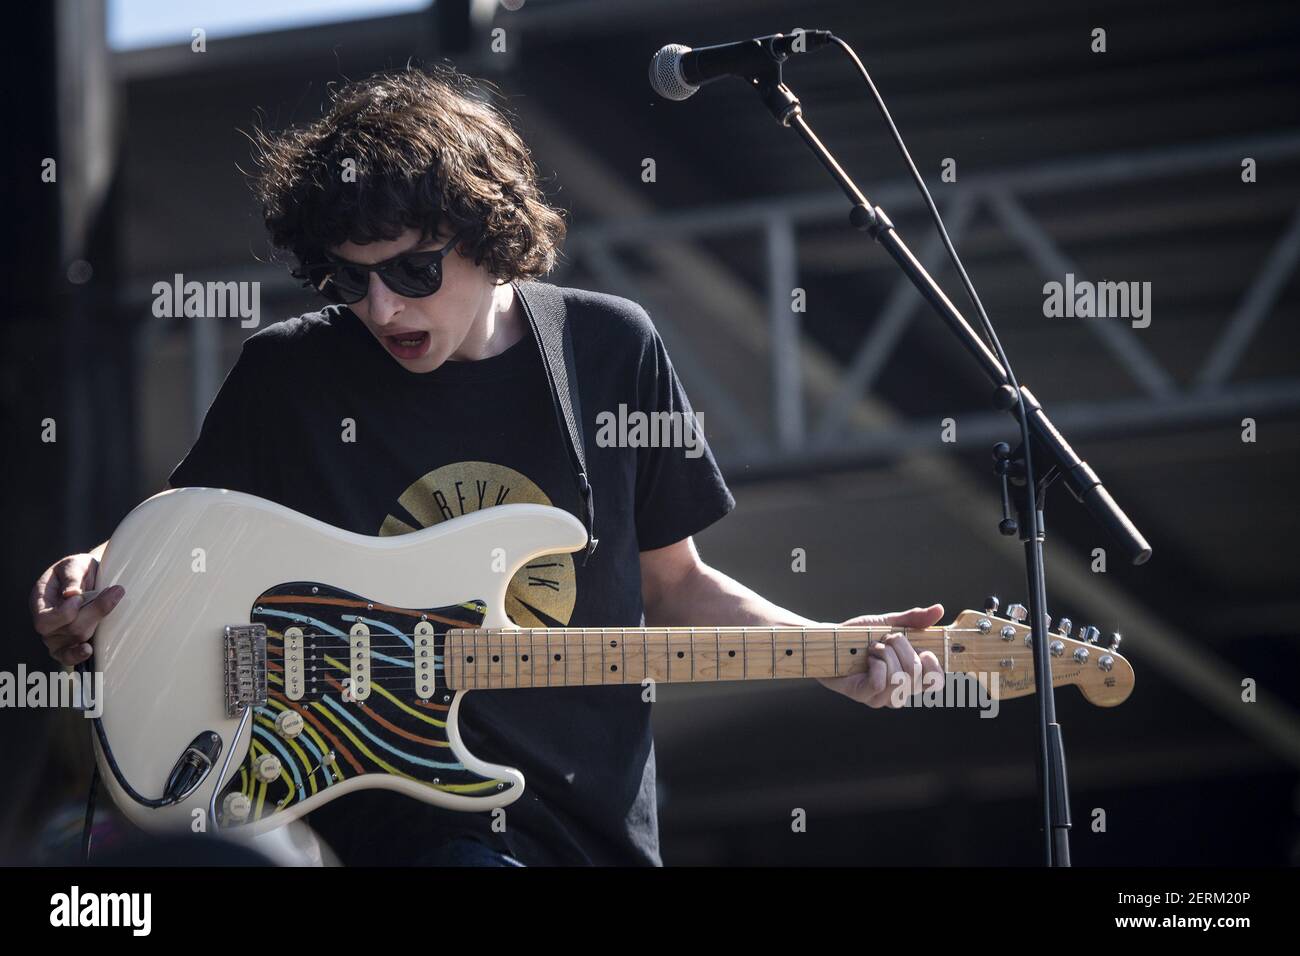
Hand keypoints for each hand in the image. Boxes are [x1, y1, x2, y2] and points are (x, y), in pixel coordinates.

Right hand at [31, 554, 124, 666]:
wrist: (90, 576)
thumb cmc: (78, 569)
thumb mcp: (74, 564)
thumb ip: (72, 576)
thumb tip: (71, 594)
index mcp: (40, 601)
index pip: (45, 620)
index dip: (65, 613)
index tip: (80, 597)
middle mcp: (46, 622)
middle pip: (67, 630)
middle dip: (92, 613)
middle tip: (114, 591)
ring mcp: (57, 636)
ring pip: (77, 640)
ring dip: (97, 622)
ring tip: (112, 599)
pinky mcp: (71, 643)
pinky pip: (70, 656)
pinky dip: (79, 654)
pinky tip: (89, 649)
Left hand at [818, 604, 944, 707]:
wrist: (829, 639)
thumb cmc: (859, 635)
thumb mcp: (889, 623)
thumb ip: (913, 619)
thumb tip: (939, 609)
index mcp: (910, 676)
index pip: (936, 681)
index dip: (933, 663)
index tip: (922, 647)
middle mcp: (899, 691)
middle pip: (917, 673)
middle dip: (901, 647)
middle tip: (885, 640)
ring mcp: (882, 697)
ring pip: (899, 677)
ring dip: (885, 653)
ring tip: (873, 648)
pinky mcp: (864, 696)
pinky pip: (881, 683)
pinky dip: (874, 664)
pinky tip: (866, 659)